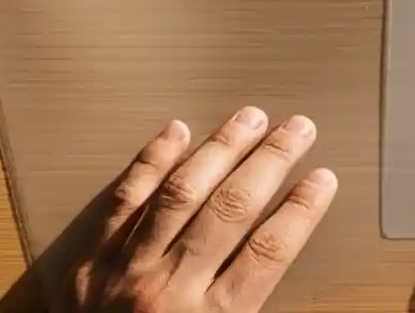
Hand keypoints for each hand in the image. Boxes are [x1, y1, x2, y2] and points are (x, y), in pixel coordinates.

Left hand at [57, 109, 337, 312]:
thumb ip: (248, 301)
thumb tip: (282, 243)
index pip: (269, 249)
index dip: (302, 208)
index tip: (323, 179)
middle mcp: (172, 291)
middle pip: (233, 208)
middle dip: (272, 160)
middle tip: (298, 130)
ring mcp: (128, 271)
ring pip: (181, 192)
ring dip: (221, 149)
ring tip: (250, 119)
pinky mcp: (91, 263)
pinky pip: (124, 201)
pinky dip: (151, 162)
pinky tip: (176, 133)